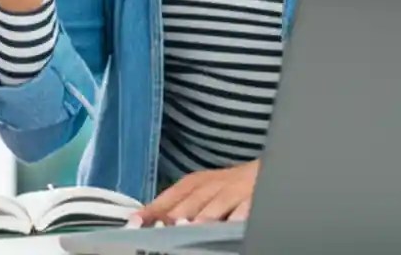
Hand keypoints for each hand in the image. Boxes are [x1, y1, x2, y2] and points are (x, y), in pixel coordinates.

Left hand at [130, 161, 259, 226]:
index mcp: (194, 184)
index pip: (169, 197)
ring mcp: (233, 190)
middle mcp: (211, 186)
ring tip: (188, 229)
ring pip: (215, 204)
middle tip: (162, 229)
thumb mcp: (200, 192)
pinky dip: (237, 217)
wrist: (265, 171)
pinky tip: (229, 227)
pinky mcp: (255, 196)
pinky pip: (246, 208)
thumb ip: (175, 205)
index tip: (135, 222)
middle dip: (175, 216)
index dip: (152, 210)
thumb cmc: (227, 187)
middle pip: (190, 202)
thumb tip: (146, 219)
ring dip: (202, 217)